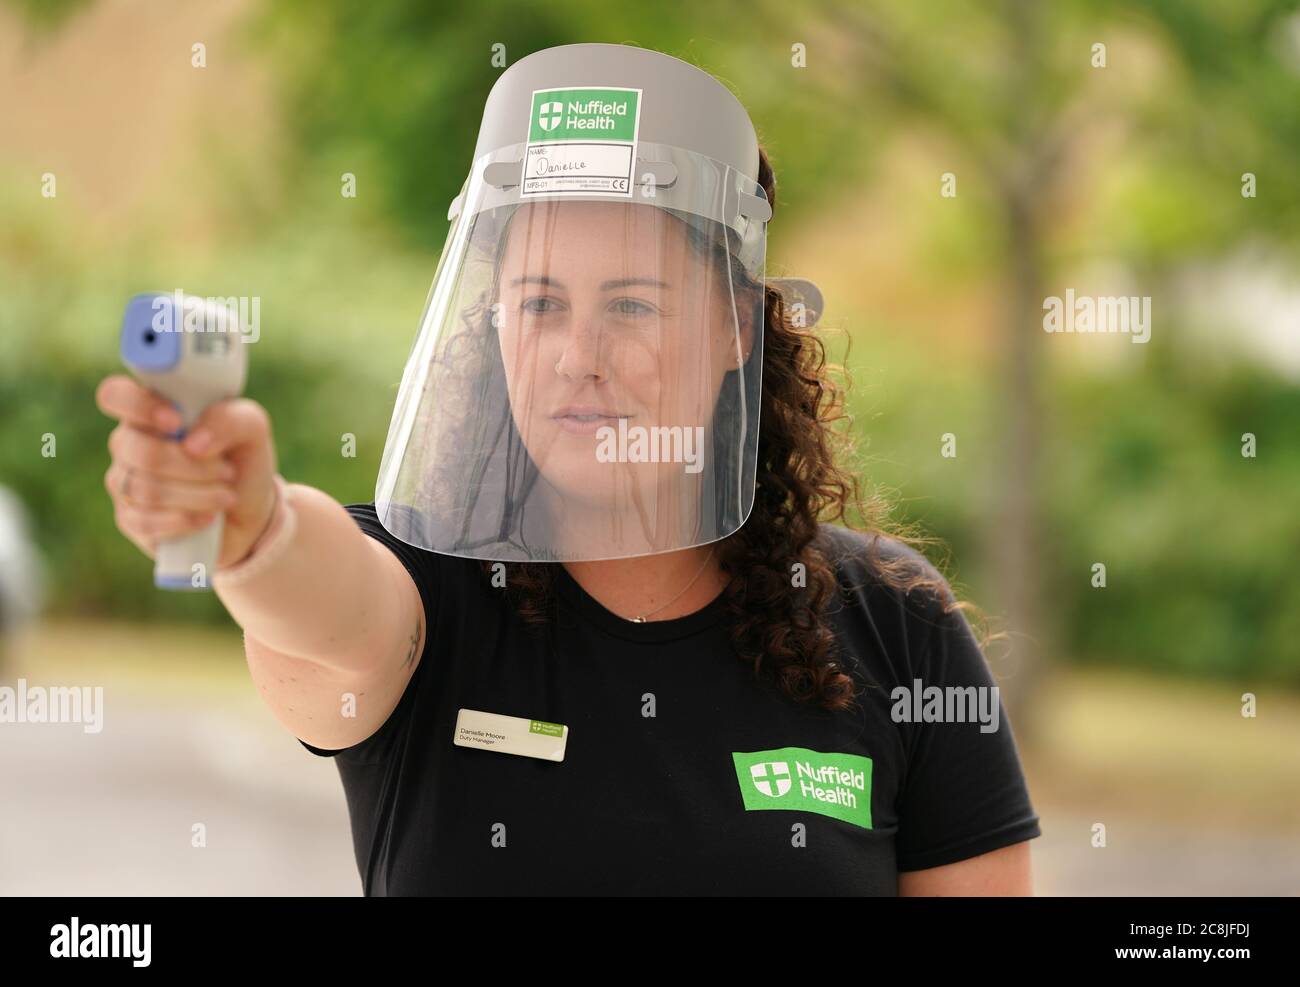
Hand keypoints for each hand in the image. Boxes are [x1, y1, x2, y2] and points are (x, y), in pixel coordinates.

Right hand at [96, 374, 279, 569]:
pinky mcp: (129, 519)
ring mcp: (125, 482)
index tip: (176, 421)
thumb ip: (228, 420)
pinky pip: (144, 520)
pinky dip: (185, 520)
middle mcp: (129, 443)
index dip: (138, 406)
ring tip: (227, 495)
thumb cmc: (241, 458)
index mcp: (150, 411)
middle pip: (139, 451)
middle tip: (227, 471)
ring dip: (198, 495)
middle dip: (193, 466)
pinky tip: (208, 517)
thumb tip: (192, 444)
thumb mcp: (251, 428)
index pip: (114, 395)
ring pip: (146, 489)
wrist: (248, 510)